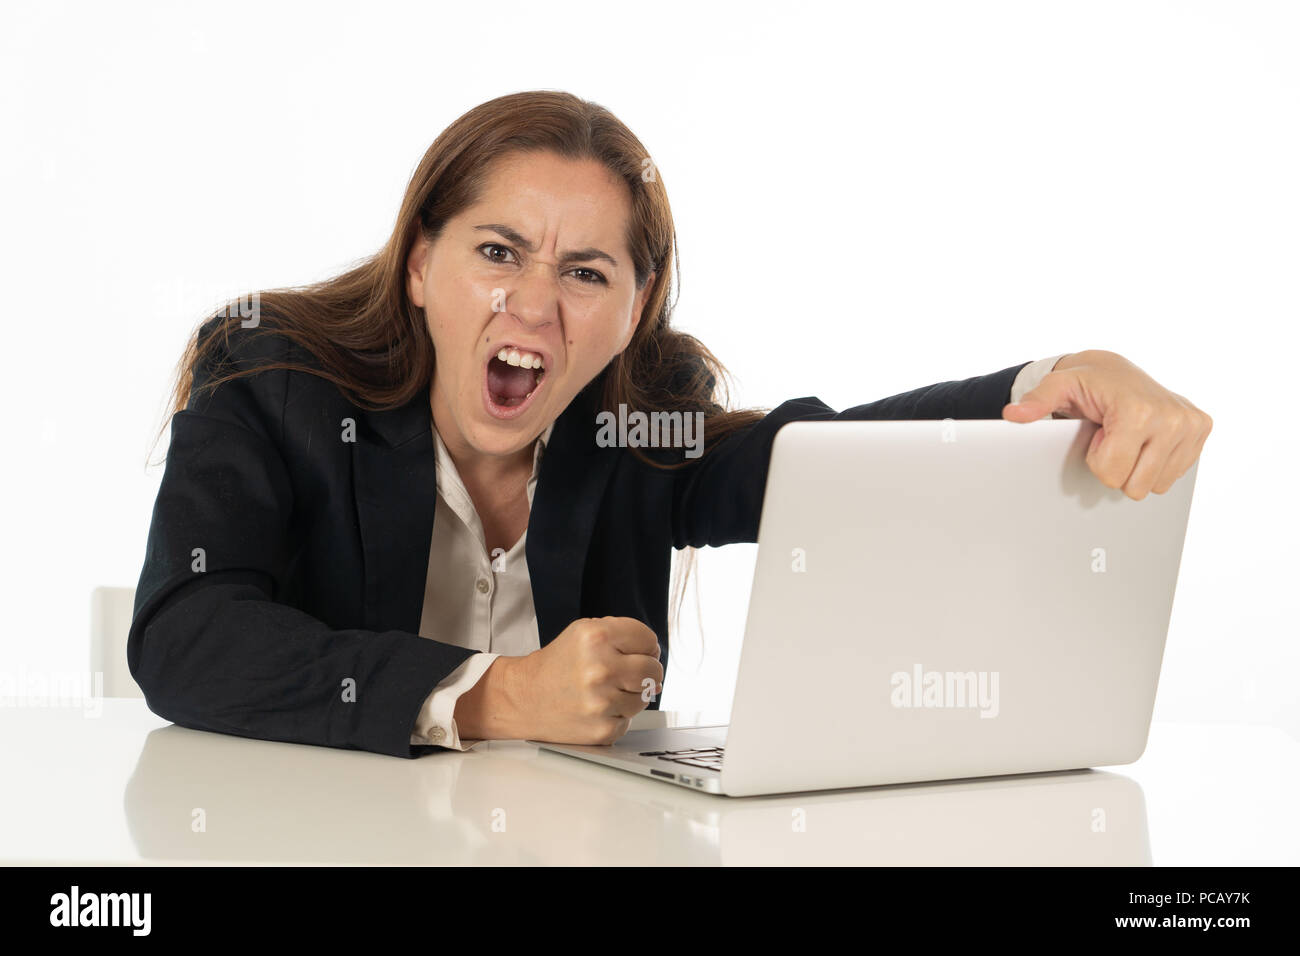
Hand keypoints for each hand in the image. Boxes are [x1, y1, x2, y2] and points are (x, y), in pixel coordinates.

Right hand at [456, 616, 663, 743]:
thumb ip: (622, 634)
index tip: (632, 652)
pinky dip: (617, 715)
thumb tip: (656, 655)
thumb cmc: (558, 665)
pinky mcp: (603, 729)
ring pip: (645, 697)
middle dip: (644, 671)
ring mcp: (602, 702)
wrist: (523, 699)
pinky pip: (630, 720)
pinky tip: (597, 708)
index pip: (648, 639)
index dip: (644, 646)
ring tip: (604, 691)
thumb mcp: (584, 631)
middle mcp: (600, 668)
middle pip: (654, 669)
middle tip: (624, 673)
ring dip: (630, 694)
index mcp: (596, 637)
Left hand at [1002, 349, 1212, 499]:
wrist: (1117, 370)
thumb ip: (1036, 402)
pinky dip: (1156, 462)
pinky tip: (1146, 438)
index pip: (1112, 476)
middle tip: (1113, 436)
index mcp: (1140, 412)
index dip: (1098, 460)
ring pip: (1157, 486)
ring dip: (1137, 466)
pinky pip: (1174, 475)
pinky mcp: (1201, 428)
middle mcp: (1174, 418)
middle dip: (1118, 466)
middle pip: (1136, 487)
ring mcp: (1192, 424)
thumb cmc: (1087, 381)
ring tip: (1128, 436)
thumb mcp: (1057, 387)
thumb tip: (1013, 414)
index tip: (1098, 435)